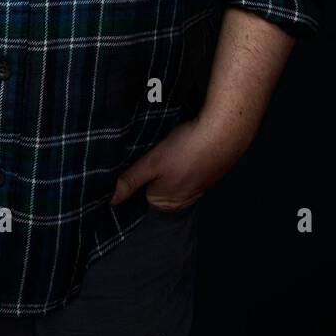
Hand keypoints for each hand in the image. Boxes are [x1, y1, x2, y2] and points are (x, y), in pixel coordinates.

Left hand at [109, 113, 246, 211]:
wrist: (223, 133)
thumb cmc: (187, 149)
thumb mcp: (152, 163)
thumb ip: (130, 181)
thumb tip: (111, 200)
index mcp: (167, 202)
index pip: (142, 197)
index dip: (136, 180)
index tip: (134, 165)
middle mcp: (183, 200)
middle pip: (158, 187)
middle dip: (153, 172)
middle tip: (152, 153)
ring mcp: (198, 187)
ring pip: (174, 177)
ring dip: (169, 164)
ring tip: (169, 148)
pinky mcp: (208, 173)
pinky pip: (188, 169)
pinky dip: (185, 158)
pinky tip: (183, 145)